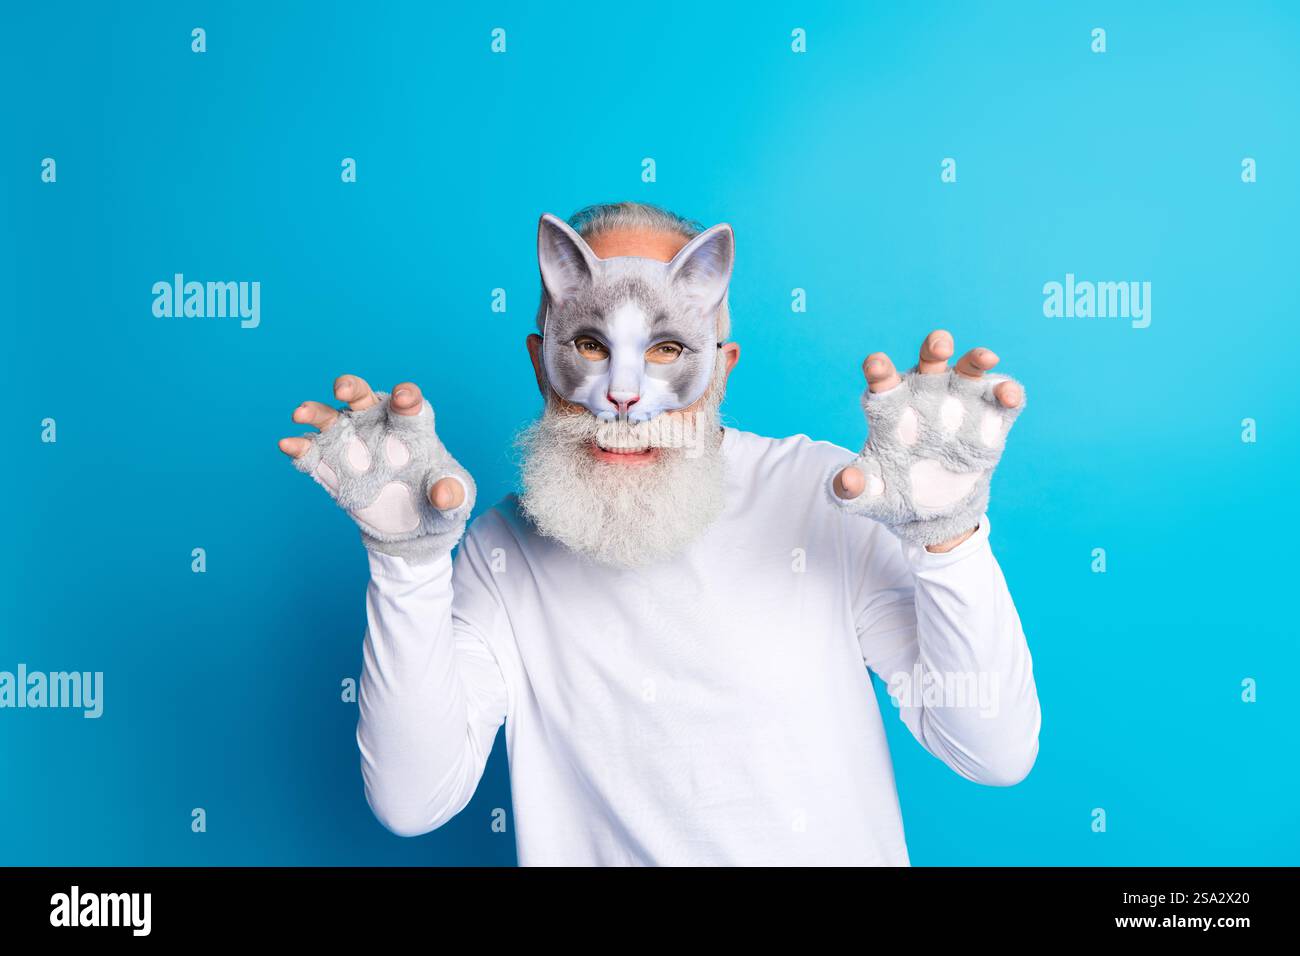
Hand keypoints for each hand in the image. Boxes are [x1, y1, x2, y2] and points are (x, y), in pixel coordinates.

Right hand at [279, 375, 475, 561]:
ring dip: (315, 412)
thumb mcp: (454, 500)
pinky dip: (299, 447)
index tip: (404, 398)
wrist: (414, 526)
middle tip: (342, 390)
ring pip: (330, 418)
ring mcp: (352, 444)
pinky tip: (287, 445)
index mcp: (412, 427)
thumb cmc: (439, 502)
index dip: (407, 398)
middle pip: (363, 396)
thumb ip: (452, 493)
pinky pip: (313, 453)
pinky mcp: (333, 467)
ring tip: (300, 413)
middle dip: (352, 388)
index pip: (409, 405)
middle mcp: (377, 426)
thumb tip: (442, 495)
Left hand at [832, 330, 1024, 548]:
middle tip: (940, 345)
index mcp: (891, 408)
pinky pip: (1000, 399)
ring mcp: (959, 405)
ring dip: (976, 360)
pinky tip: (1007, 395)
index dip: (880, 370)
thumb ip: (854, 489)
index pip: (883, 381)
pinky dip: (1007, 392)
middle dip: (935, 349)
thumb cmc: (893, 494)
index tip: (875, 364)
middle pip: (929, 362)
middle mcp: (926, 396)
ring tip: (985, 358)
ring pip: (969, 370)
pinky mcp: (989, 421)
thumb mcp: (871, 496)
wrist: (931, 514)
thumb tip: (846, 482)